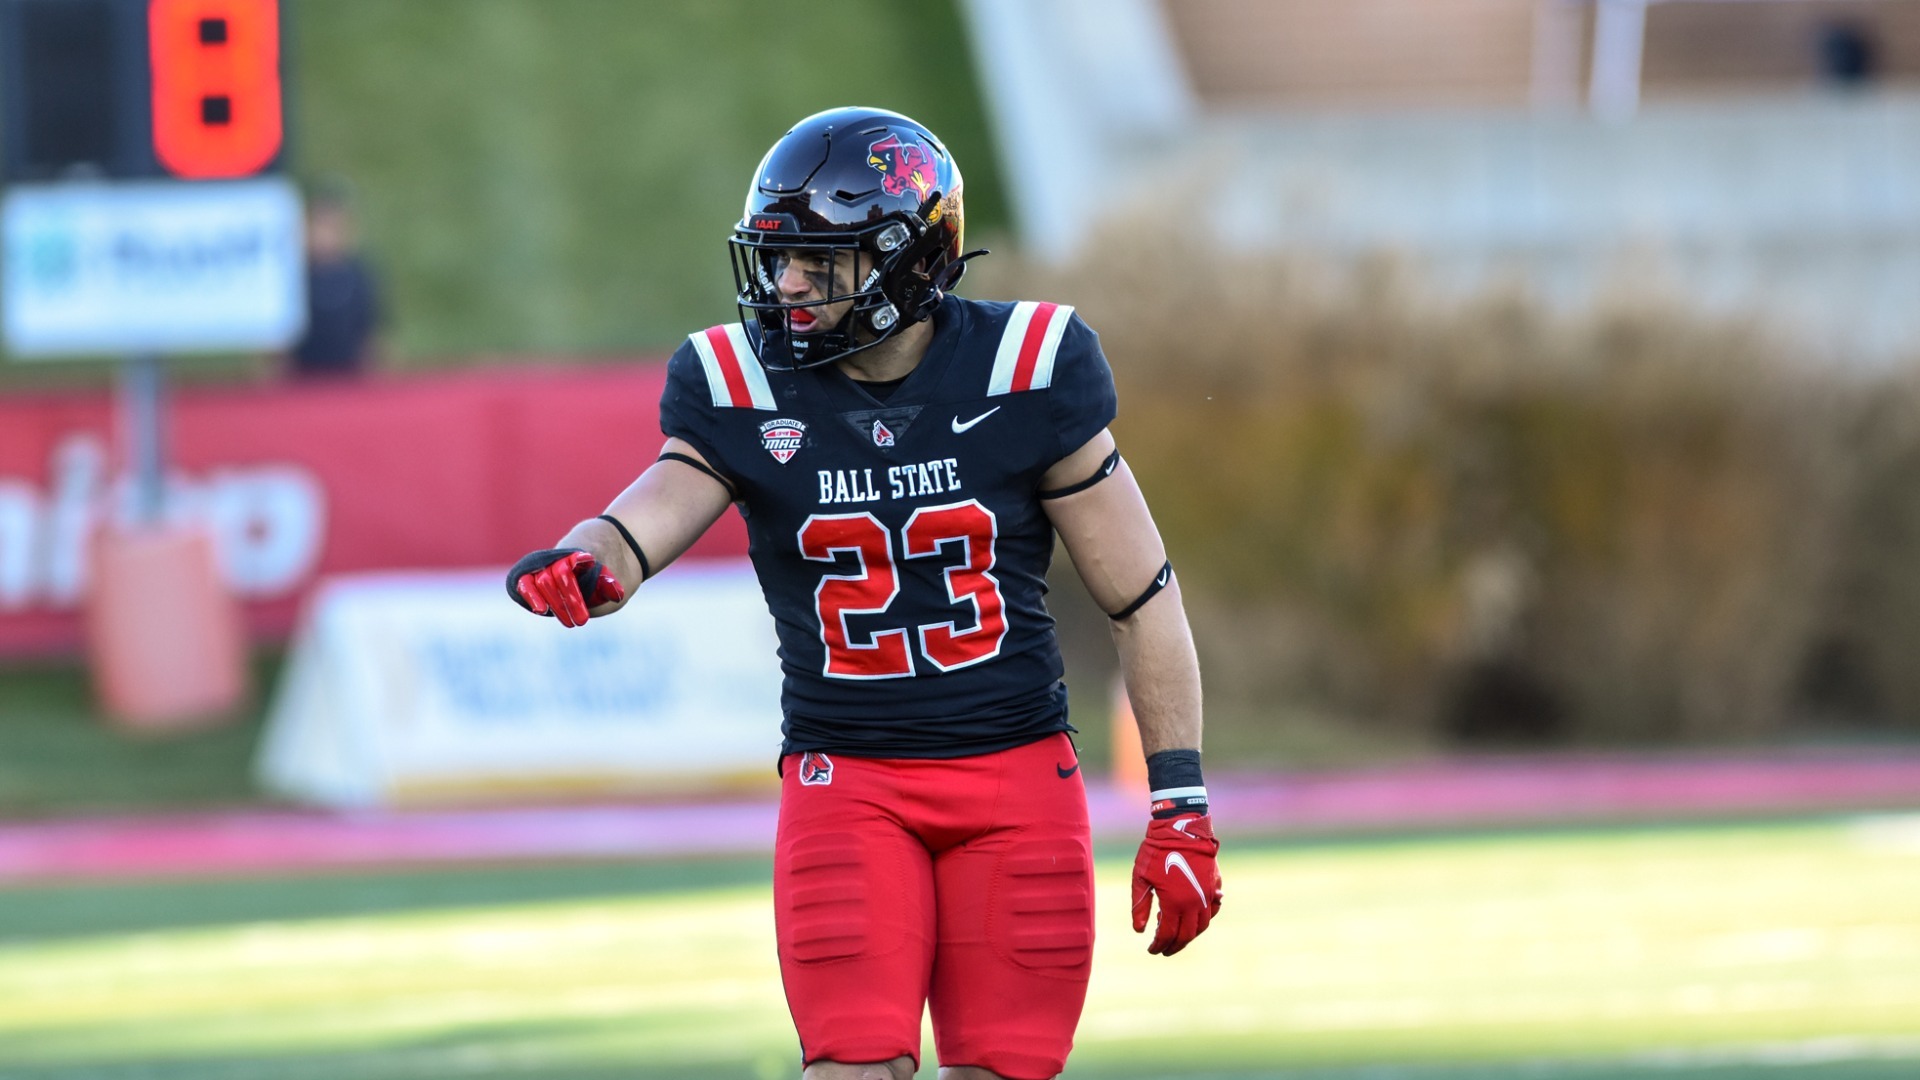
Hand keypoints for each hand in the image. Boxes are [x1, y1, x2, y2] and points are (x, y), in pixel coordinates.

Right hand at [506, 549, 623, 626]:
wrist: (581, 562)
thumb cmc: (596, 574)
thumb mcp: (608, 578)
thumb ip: (609, 585)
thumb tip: (616, 593)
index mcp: (578, 555)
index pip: (577, 557)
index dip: (579, 560)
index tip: (588, 561)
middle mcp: (558, 559)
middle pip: (560, 574)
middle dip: (571, 599)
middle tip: (583, 621)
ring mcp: (542, 568)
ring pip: (542, 581)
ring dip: (555, 603)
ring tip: (569, 623)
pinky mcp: (529, 579)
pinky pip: (525, 584)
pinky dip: (530, 595)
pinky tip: (540, 610)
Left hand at [1131, 813, 1222, 955]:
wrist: (1182, 827)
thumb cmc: (1156, 851)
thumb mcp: (1141, 878)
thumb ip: (1140, 906)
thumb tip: (1140, 930)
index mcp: (1174, 903)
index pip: (1168, 934)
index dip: (1159, 945)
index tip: (1151, 950)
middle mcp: (1194, 903)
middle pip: (1186, 935)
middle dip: (1174, 946)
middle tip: (1164, 949)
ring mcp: (1207, 895)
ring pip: (1202, 926)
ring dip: (1189, 935)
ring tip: (1176, 936)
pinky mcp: (1214, 886)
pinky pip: (1212, 910)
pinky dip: (1203, 920)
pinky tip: (1193, 919)